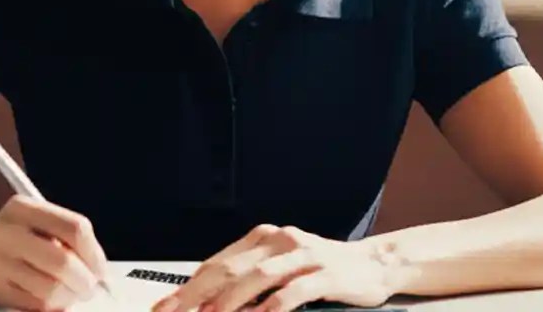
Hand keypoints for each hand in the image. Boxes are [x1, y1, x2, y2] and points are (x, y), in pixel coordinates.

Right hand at [0, 195, 109, 310]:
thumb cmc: (8, 242)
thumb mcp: (31, 224)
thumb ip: (63, 239)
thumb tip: (100, 271)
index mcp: (24, 208)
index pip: (75, 227)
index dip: (95, 253)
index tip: (101, 270)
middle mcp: (9, 232)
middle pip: (65, 262)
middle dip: (85, 282)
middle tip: (88, 289)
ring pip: (53, 289)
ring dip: (68, 297)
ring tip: (65, 294)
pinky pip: (37, 305)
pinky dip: (50, 306)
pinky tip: (45, 299)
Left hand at [151, 225, 395, 311]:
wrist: (375, 264)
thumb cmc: (323, 270)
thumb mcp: (283, 267)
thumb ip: (250, 279)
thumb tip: (209, 302)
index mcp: (264, 238)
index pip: (217, 263)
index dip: (189, 286)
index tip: (166, 306)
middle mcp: (279, 241)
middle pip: (229, 268)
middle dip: (197, 294)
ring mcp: (303, 255)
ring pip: (258, 276)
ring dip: (230, 300)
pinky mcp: (326, 273)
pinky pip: (294, 291)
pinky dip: (273, 306)